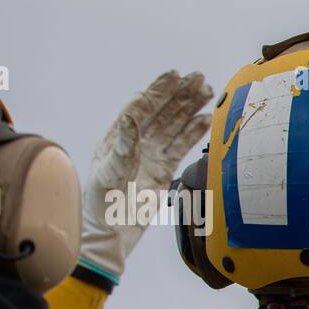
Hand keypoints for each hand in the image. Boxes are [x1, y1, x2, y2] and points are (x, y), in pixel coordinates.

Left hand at [78, 71, 212, 284]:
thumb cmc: (101, 205)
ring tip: (207, 92)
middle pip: (162, 111)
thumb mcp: (107, 173)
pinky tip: (206, 119)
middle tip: (198, 78)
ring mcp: (151, 155)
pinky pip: (181, 146)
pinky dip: (194, 132)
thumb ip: (122, 145)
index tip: (175, 76)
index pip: (141, 106)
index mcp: (117, 136)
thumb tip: (132, 116)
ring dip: (190, 108)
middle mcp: (135, 142)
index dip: (158, 90)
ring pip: (175, 125)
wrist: (112, 233)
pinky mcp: (164, 170)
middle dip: (180, 94)